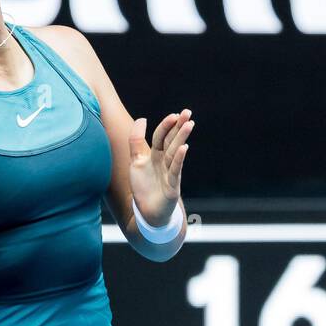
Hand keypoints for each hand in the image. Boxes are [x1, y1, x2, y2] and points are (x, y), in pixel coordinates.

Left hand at [129, 109, 193, 227]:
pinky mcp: (172, 186)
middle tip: (188, 112)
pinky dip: (178, 159)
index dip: (166, 126)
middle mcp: (164, 162)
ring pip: (175, 153)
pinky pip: (175, 170)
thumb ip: (136, 141)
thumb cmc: (144, 187)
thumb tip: (142, 118)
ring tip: (189, 124)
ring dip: (181, 138)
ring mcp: (170, 173)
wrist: (147, 212)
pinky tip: (183, 149)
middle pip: (171, 141)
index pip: (162, 136)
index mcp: (156, 155)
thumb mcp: (136, 161)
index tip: (174, 115)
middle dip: (179, 127)